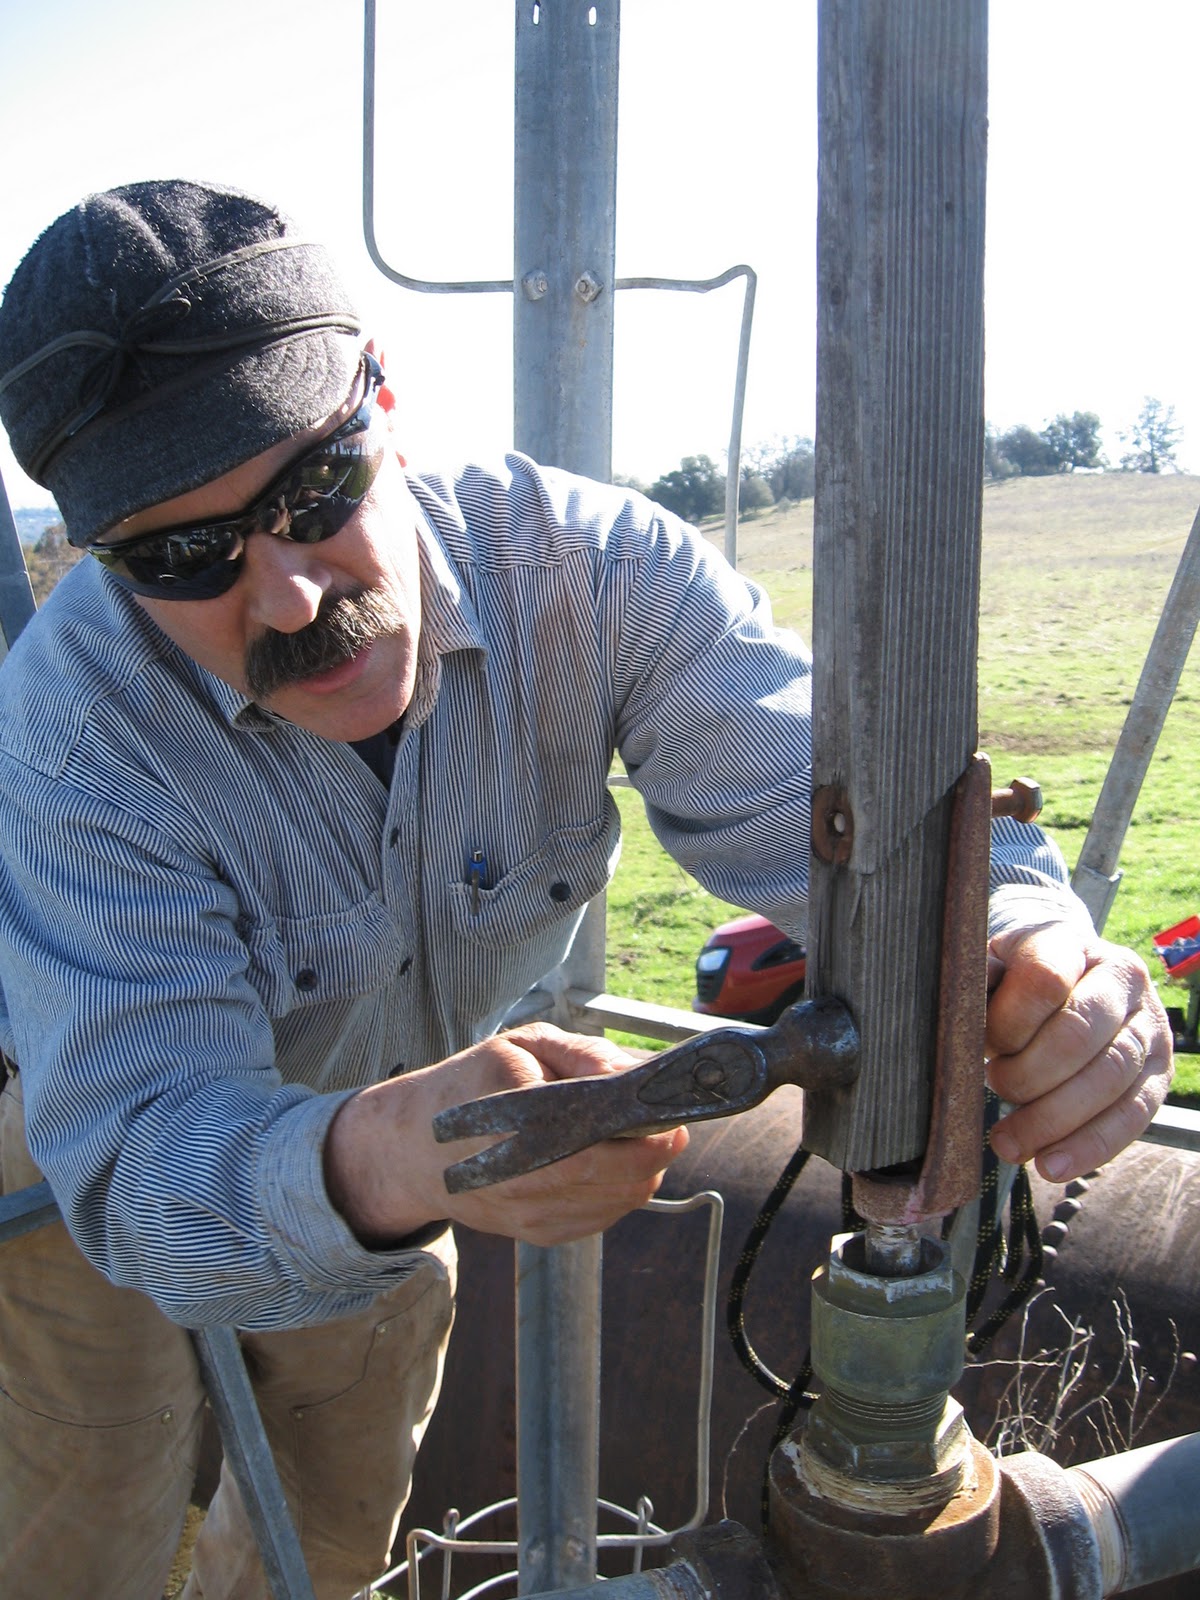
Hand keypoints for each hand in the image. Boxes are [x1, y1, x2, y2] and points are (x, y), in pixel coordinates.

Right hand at [324, 1023, 687, 1247]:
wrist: (415, 1149)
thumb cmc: (473, 1085)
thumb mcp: (520, 1046)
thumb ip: (582, 1055)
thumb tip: (633, 1076)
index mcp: (514, 1115)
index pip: (598, 1133)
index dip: (646, 1129)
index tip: (670, 1113)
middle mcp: (520, 1174)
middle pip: (622, 1177)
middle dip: (657, 1151)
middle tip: (667, 1124)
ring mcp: (529, 1212)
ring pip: (621, 1201)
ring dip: (642, 1172)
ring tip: (633, 1139)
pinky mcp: (538, 1234)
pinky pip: (602, 1217)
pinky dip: (618, 1193)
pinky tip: (607, 1165)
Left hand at [984, 921, 1173, 1181]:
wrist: (1072, 977)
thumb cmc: (1016, 979)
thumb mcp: (994, 966)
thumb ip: (978, 989)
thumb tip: (955, 1031)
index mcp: (1073, 943)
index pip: (1045, 979)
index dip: (1008, 1022)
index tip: (981, 1048)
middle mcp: (1122, 978)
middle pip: (1078, 1035)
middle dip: (1028, 1075)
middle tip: (994, 1088)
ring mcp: (1149, 1026)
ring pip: (1108, 1079)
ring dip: (1053, 1120)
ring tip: (1008, 1144)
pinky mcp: (1160, 1072)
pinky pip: (1132, 1116)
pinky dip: (1089, 1146)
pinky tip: (1052, 1166)